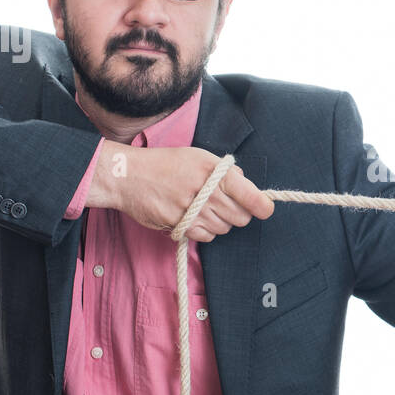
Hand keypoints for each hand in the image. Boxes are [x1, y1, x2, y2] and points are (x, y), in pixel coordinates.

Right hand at [88, 141, 274, 241]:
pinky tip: (193, 217)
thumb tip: (246, 182)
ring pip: (224, 228)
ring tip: (202, 207)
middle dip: (239, 213)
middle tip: (224, 204)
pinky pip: (207, 237)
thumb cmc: (166, 164)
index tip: (265, 209)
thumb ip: (224, 171)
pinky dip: (204, 230)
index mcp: (214, 172)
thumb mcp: (198, 157)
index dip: (262, 206)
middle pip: (241, 217)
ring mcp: (194, 212)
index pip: (250, 195)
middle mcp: (206, 192)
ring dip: (220, 222)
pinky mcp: (181, 227)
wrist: (129, 177)